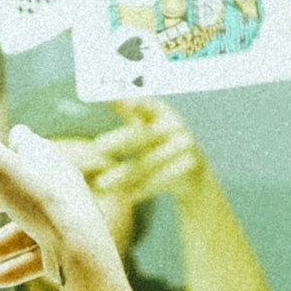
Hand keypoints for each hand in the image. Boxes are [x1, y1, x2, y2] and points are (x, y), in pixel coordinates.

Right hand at [0, 96, 119, 290]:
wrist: (81, 248)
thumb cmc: (42, 202)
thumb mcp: (1, 168)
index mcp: (45, 161)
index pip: (27, 145)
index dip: (11, 144)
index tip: (7, 141)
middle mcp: (57, 188)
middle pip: (19, 190)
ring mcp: (62, 221)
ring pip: (22, 232)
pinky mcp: (66, 251)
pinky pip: (36, 258)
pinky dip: (15, 266)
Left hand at [86, 102, 208, 212]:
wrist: (195, 174)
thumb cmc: (161, 144)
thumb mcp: (148, 124)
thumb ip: (127, 109)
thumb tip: (106, 93)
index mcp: (162, 111)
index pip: (144, 103)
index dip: (133, 102)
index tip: (121, 102)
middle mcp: (174, 126)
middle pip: (143, 134)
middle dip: (119, 140)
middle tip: (95, 146)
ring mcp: (184, 147)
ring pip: (147, 163)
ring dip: (122, 174)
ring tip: (100, 184)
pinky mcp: (189, 167)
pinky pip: (158, 181)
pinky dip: (138, 189)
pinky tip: (122, 197)